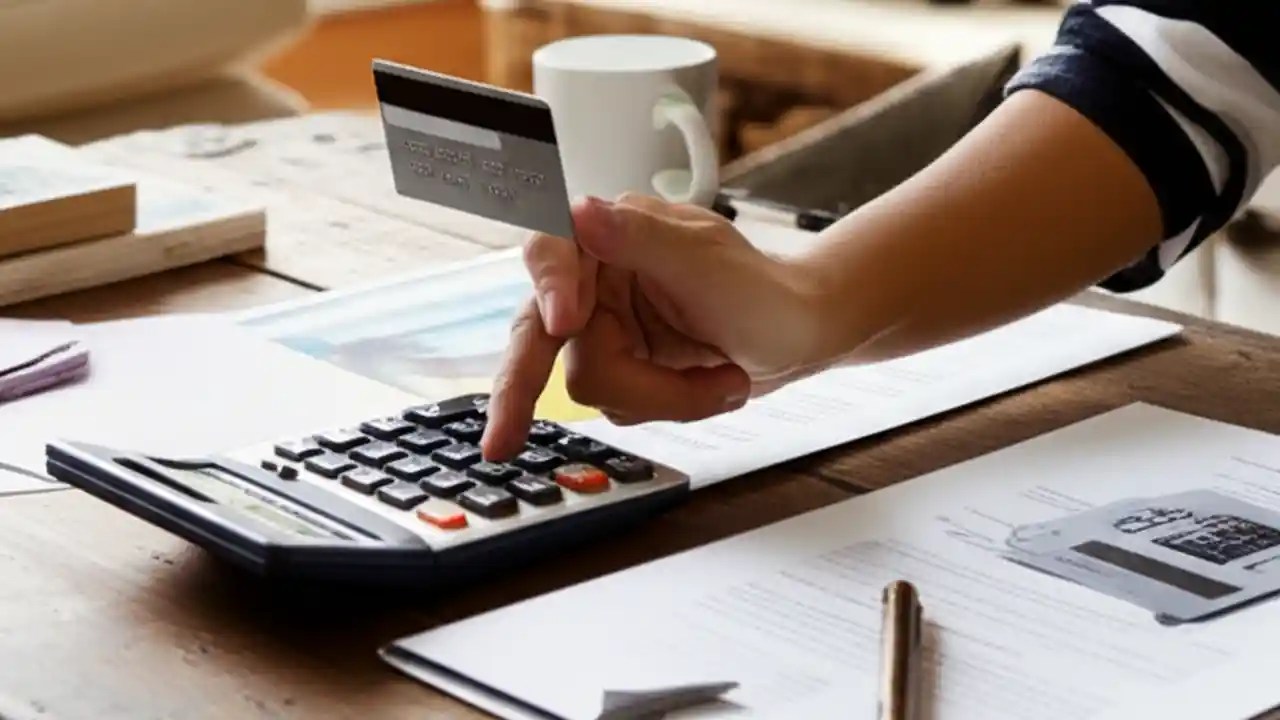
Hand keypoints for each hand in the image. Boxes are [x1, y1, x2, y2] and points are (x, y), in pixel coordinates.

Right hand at [480, 194, 826, 459]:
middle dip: (520, 388)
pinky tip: (711, 386)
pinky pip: (621, 407)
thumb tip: (579, 213)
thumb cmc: (763, 289)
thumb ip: (640, 239)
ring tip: (724, 381)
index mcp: (609, 237)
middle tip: (501, 440)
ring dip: (664, 394)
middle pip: (541, 338)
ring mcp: (605, 332)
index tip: (564, 320)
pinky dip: (672, 405)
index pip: (550, 251)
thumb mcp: (705, 261)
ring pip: (592, 384)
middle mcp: (595, 284)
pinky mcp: (622, 372)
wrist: (800, 337)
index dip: (547, 284)